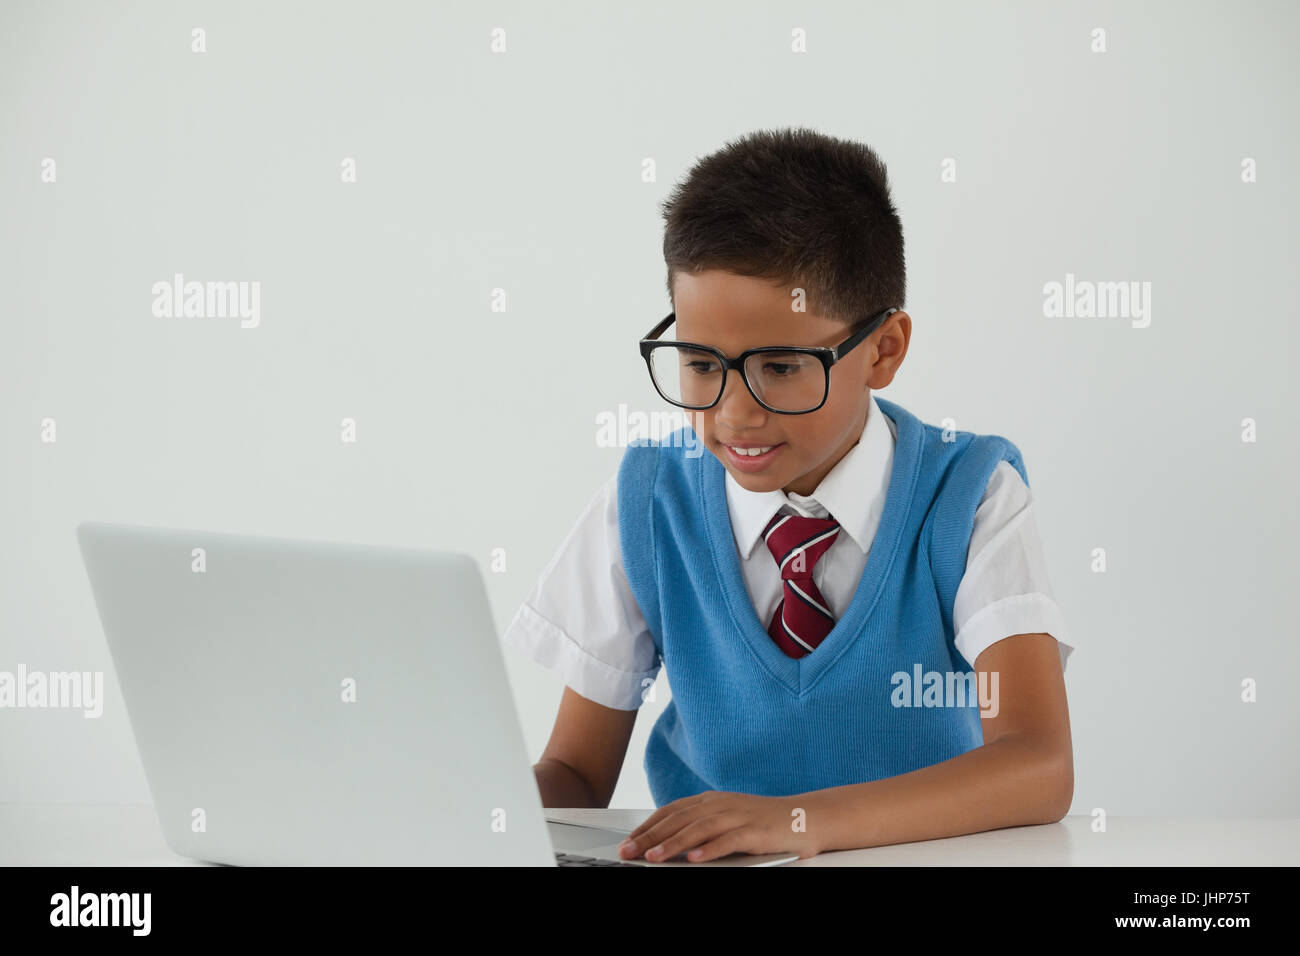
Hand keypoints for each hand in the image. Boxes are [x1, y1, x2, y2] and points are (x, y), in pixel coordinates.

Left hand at [616, 791, 819, 862]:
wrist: (805, 817)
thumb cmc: (763, 823)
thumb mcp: (726, 820)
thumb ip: (700, 828)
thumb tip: (665, 844)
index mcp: (711, 800)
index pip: (671, 811)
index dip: (648, 826)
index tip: (628, 842)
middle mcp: (721, 804)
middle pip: (679, 819)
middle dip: (651, 836)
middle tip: (629, 852)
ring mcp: (739, 816)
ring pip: (700, 828)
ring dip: (674, 843)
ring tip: (654, 858)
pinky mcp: (756, 831)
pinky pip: (729, 840)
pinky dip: (710, 849)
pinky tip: (694, 859)